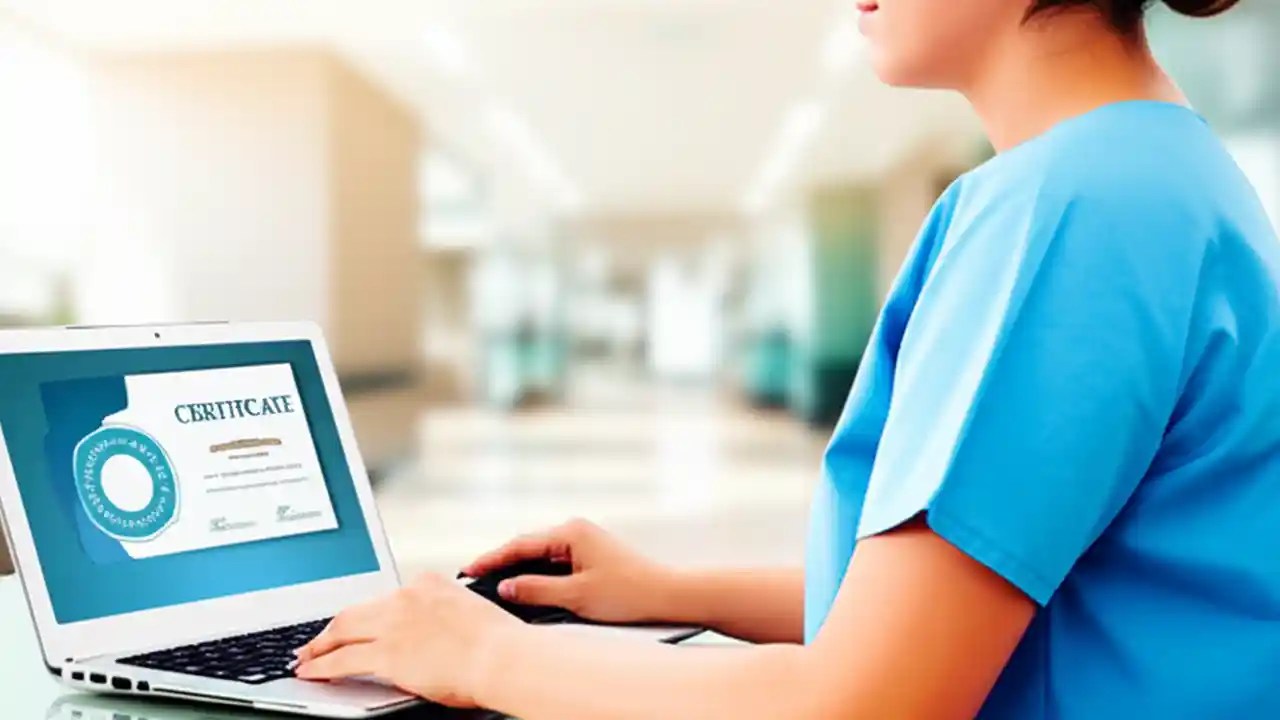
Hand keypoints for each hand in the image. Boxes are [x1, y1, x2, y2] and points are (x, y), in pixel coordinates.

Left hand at [293, 573, 521, 707]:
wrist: (503, 657)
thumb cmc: (498, 644)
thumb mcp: (468, 613)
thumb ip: (442, 617)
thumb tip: (432, 636)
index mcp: (428, 583)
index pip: (386, 598)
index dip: (366, 615)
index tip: (357, 625)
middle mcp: (406, 596)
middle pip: (356, 610)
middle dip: (331, 628)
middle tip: (315, 641)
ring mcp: (394, 622)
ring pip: (342, 631)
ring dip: (319, 646)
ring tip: (306, 658)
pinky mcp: (387, 652)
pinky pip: (342, 660)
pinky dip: (321, 667)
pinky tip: (312, 673)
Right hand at [462, 518, 674, 623]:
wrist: (668, 595)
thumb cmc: (628, 593)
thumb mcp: (576, 596)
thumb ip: (536, 590)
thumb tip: (505, 587)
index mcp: (570, 532)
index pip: (519, 545)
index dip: (490, 559)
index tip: (468, 571)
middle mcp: (575, 530)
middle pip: (527, 546)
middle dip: (499, 562)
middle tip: (472, 578)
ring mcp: (583, 541)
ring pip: (539, 554)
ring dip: (516, 568)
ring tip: (490, 583)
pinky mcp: (589, 555)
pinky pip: (553, 561)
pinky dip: (535, 572)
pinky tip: (523, 585)